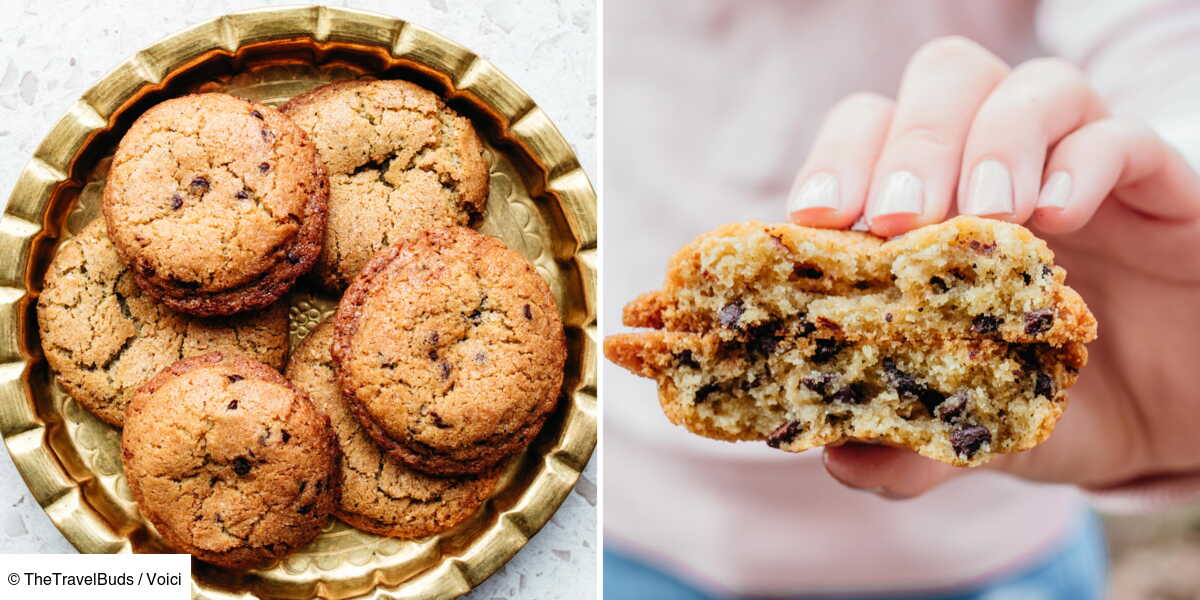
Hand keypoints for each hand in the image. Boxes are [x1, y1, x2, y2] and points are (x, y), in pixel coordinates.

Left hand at [786, 37, 1199, 497]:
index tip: (816, 219)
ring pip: (1031, 87)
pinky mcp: (1157, 182)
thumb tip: (839, 462)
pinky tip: (1059, 215)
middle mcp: (997, 165)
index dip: (835, 160)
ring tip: (987, 213)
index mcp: (932, 204)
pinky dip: (1084, 163)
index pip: (867, 133)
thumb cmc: (1052, 401)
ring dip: (992, 141)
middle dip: (910, 144)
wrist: (1169, 421)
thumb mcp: (973, 429)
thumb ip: (908, 447)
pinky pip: (1121, 137)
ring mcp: (1077, 165)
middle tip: (897, 218)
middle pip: (944, 81)